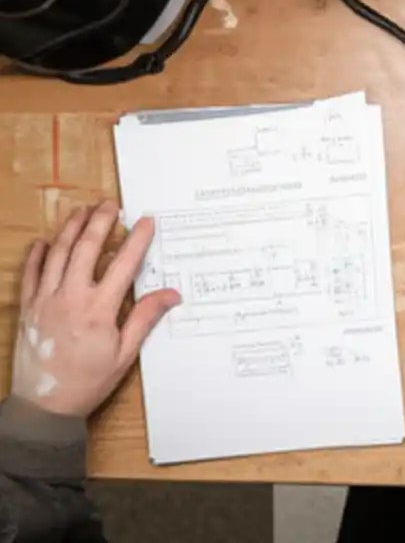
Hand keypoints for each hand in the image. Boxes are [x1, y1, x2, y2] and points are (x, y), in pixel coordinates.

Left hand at [10, 201, 179, 416]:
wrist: (44, 405)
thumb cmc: (88, 382)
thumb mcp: (124, 354)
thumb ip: (145, 318)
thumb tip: (171, 294)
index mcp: (98, 310)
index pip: (123, 264)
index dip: (136, 240)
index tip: (145, 221)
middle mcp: (70, 298)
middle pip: (87, 249)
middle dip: (101, 222)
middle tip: (111, 205)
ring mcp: (45, 300)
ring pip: (58, 254)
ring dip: (71, 229)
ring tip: (82, 212)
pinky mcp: (28, 308)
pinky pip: (31, 273)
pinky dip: (38, 254)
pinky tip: (45, 242)